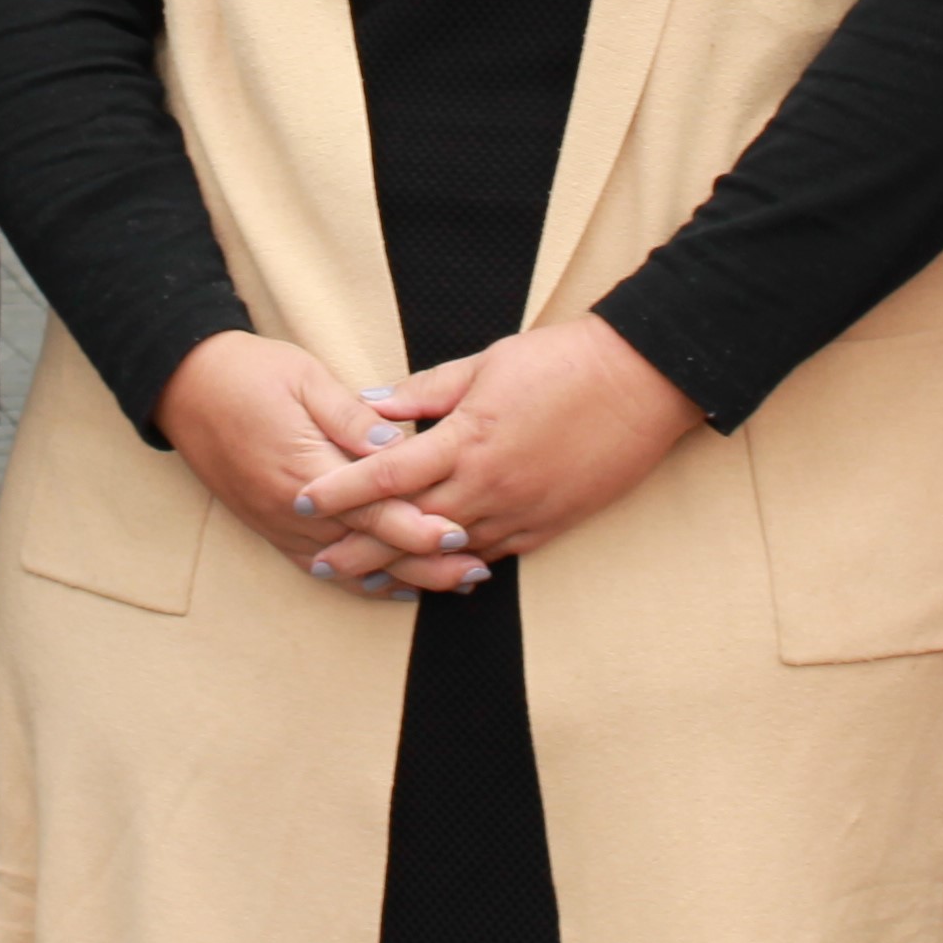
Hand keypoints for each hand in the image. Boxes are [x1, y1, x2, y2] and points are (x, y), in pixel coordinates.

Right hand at [153, 331, 462, 599]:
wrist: (183, 385)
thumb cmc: (247, 372)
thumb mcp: (305, 377)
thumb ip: (351, 416)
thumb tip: (395, 442)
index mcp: (303, 468)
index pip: (372, 510)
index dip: (419, 526)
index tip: (461, 533)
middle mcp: (291, 509)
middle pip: (368, 550)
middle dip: (424, 564)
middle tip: (475, 572)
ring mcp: (278, 524)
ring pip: (348, 567)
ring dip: (400, 577)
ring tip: (449, 584)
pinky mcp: (270, 527)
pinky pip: (320, 567)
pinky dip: (359, 580)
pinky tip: (392, 584)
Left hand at [291, 316, 702, 574]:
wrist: (640, 382)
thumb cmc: (561, 361)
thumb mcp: (484, 363)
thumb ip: (424, 391)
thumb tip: (370, 404)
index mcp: (467, 439)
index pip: (386, 474)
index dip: (341, 491)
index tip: (303, 500)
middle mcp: (489, 484)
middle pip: (409, 527)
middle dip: (361, 547)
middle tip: (319, 562)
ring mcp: (521, 510)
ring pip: (449, 553)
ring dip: (405, 569)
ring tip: (366, 581)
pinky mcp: (549, 525)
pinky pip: (493, 555)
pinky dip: (459, 568)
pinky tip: (435, 576)